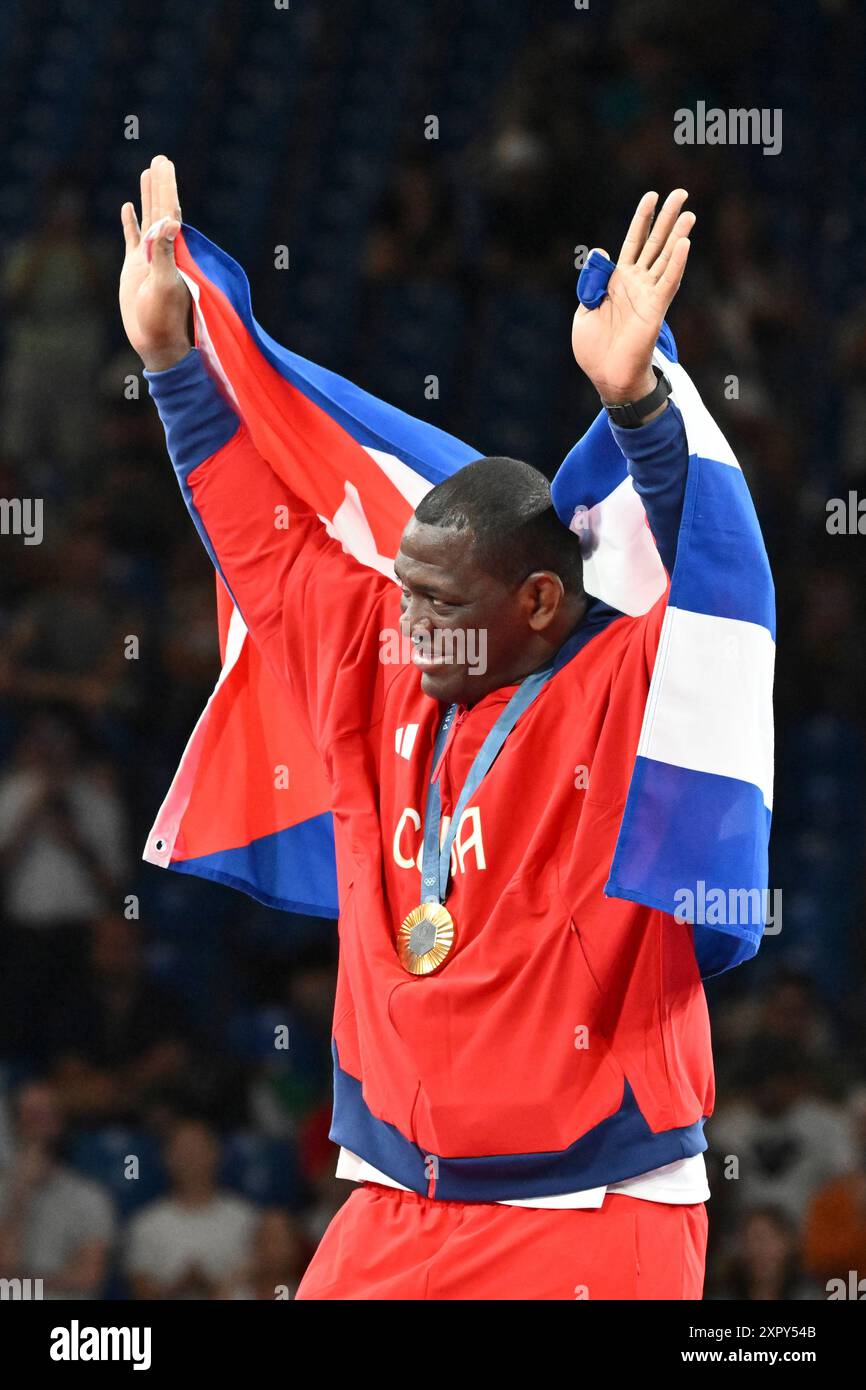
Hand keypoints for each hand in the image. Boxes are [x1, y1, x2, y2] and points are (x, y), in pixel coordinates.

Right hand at [119, 155, 192, 372]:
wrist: (155, 342)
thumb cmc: (163, 318)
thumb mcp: (165, 284)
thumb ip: (166, 253)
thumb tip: (168, 221)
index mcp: (173, 251)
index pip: (170, 210)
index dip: (167, 186)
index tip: (165, 164)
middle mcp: (163, 250)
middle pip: (161, 208)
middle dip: (160, 184)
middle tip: (161, 158)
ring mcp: (149, 258)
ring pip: (148, 219)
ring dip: (148, 197)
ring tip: (148, 172)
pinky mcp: (136, 268)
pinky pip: (133, 237)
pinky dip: (130, 222)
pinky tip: (128, 207)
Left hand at [572, 189, 694, 402]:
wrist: (607, 376)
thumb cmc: (595, 349)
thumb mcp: (585, 310)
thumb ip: (592, 282)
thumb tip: (601, 252)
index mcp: (618, 281)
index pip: (633, 242)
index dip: (642, 219)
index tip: (651, 196)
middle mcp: (637, 283)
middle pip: (655, 243)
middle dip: (667, 218)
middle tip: (681, 193)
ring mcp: (648, 294)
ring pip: (666, 258)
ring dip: (678, 234)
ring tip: (689, 212)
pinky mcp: (656, 308)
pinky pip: (669, 282)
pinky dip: (677, 263)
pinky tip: (684, 243)